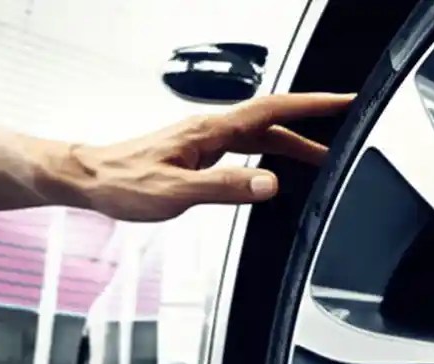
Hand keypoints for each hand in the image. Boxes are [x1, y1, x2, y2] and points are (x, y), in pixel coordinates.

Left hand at [63, 92, 353, 220]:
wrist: (89, 179)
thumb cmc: (123, 183)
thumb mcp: (177, 192)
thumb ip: (226, 187)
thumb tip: (269, 183)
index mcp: (210, 132)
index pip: (273, 111)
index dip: (312, 106)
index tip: (344, 101)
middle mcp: (210, 130)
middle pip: (273, 123)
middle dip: (312, 129)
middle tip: (344, 139)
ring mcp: (205, 140)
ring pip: (260, 136)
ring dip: (292, 145)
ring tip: (319, 161)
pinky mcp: (198, 154)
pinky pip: (244, 148)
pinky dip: (268, 154)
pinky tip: (271, 171)